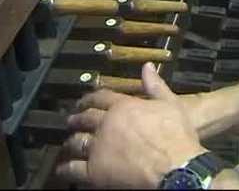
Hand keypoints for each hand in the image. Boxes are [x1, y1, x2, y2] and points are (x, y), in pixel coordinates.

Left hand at [56, 64, 207, 188]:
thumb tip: (147, 67)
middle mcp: (106, 124)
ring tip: (68, 143)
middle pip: (85, 118)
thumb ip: (156, 86)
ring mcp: (98, 148)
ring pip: (77, 142)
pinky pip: (73, 169)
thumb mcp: (171, 104)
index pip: (101, 98)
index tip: (85, 101)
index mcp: (123, 106)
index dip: (91, 98)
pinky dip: (65, 169)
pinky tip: (62, 170)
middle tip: (72, 120)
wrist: (177, 167)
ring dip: (71, 142)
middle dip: (77, 118)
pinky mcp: (95, 171)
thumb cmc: (177, 136)